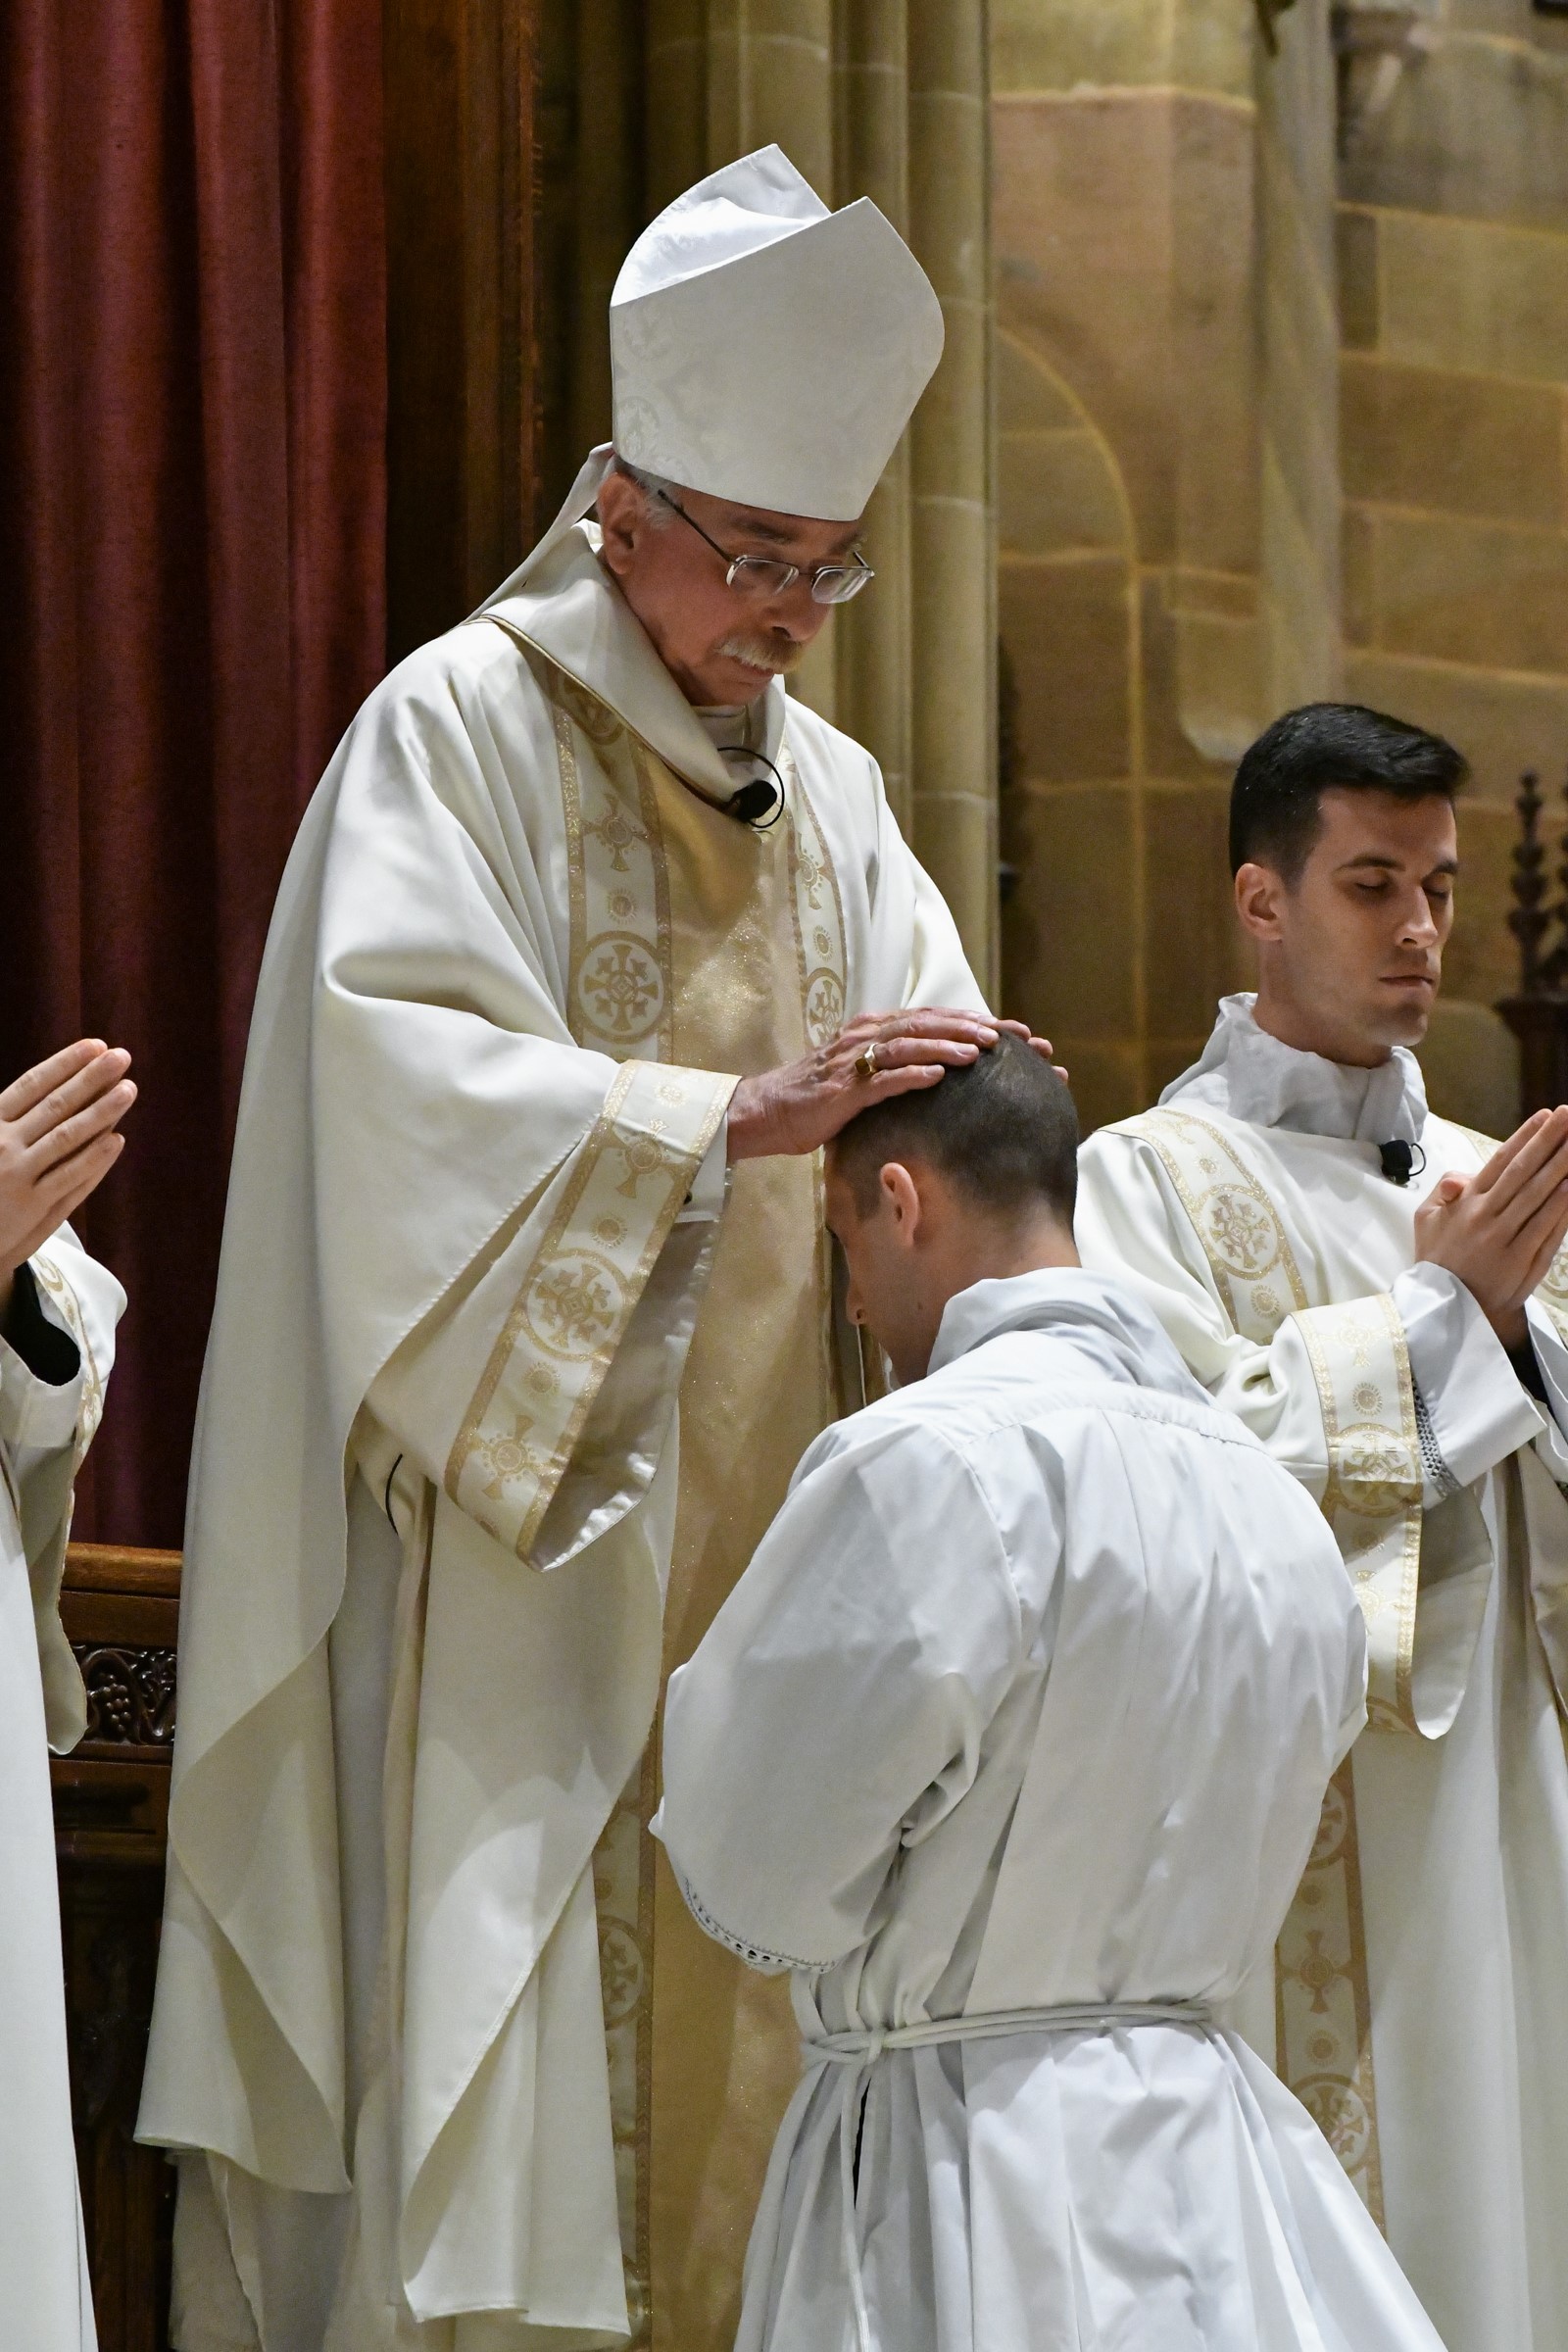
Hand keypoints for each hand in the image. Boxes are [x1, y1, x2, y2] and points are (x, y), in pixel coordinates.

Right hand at [0, 1041, 135, 1327]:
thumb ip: (9, 1117)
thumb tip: (48, 1087)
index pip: (32, 1085)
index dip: (65, 1064)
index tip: (95, 1046)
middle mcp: (2, 1144)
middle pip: (55, 1105)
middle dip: (91, 1078)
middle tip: (122, 1057)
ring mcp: (17, 1174)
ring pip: (67, 1136)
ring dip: (101, 1111)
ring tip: (128, 1089)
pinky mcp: (31, 1205)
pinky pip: (69, 1177)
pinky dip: (95, 1158)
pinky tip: (117, 1140)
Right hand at [727, 1009, 1054, 1161]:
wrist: (764, 1113)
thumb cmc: (815, 1101)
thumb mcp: (863, 1080)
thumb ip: (897, 1070)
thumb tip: (943, 1078)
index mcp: (876, 1031)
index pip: (936, 1019)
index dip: (980, 1023)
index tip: (1022, 1035)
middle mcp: (867, 1035)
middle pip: (931, 1023)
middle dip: (978, 1029)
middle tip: (1019, 1040)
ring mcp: (853, 1060)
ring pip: (909, 1043)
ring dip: (947, 1045)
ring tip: (982, 1052)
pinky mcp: (841, 1089)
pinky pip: (881, 1078)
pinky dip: (911, 1074)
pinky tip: (939, 1076)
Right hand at [1414, 1106, 1567, 1351]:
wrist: (1448, 1309)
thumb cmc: (1439, 1258)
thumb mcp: (1426, 1220)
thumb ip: (1444, 1190)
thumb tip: (1463, 1177)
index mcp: (1466, 1203)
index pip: (1500, 1162)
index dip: (1525, 1138)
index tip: (1546, 1116)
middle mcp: (1489, 1217)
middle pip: (1525, 1172)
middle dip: (1551, 1142)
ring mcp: (1509, 1239)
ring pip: (1542, 1196)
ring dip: (1563, 1167)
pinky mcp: (1526, 1260)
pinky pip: (1550, 1227)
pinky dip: (1564, 1206)